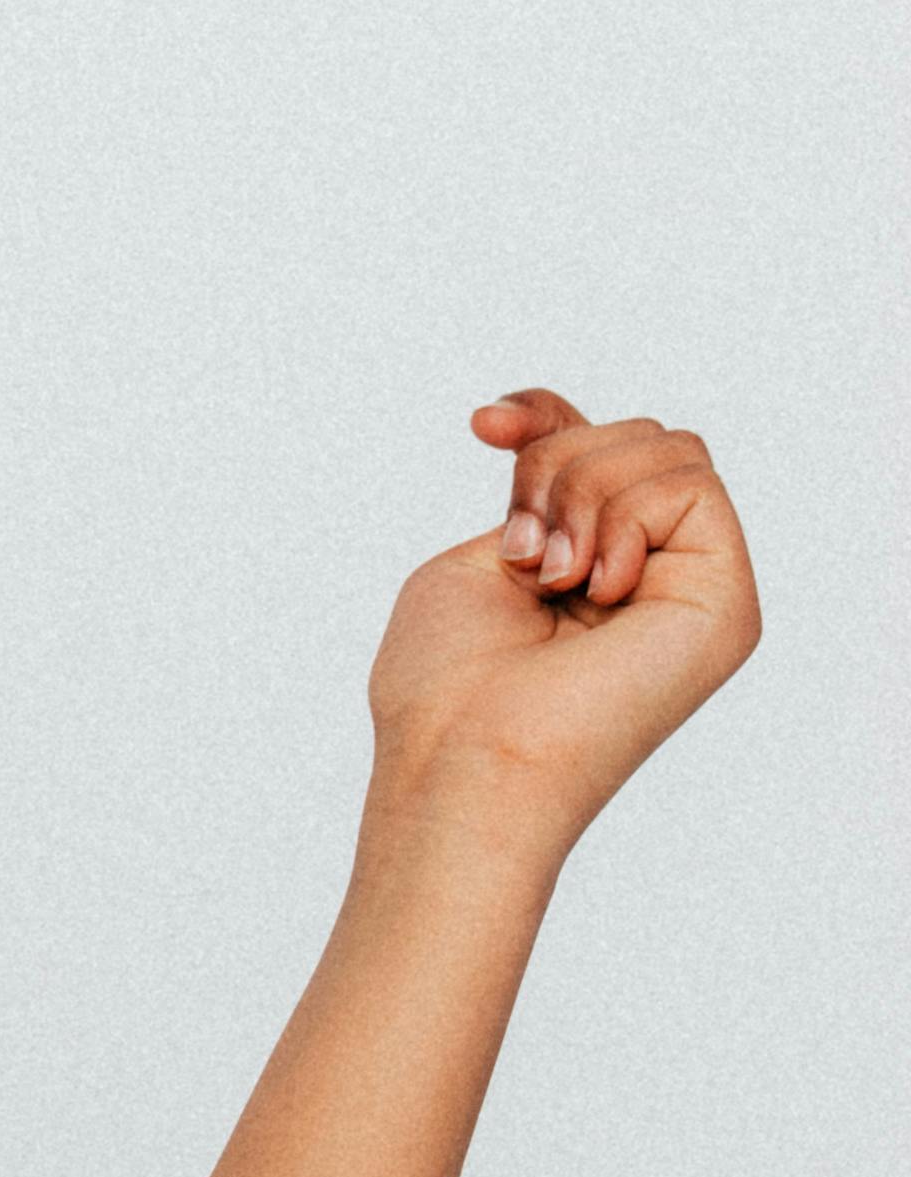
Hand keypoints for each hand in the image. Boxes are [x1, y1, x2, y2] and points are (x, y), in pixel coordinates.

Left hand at [364, 392, 762, 852]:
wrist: (466, 756)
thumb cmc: (448, 687)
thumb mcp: (480, 555)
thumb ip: (544, 489)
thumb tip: (564, 433)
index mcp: (590, 570)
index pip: (599, 450)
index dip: (548, 419)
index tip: (485, 426)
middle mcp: (652, 578)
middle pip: (636, 435)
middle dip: (557, 466)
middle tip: (523, 554)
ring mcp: (695, 589)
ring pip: (668, 447)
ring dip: (583, 494)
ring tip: (553, 579)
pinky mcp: (728, 602)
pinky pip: (692, 483)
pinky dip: (623, 519)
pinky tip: (596, 592)